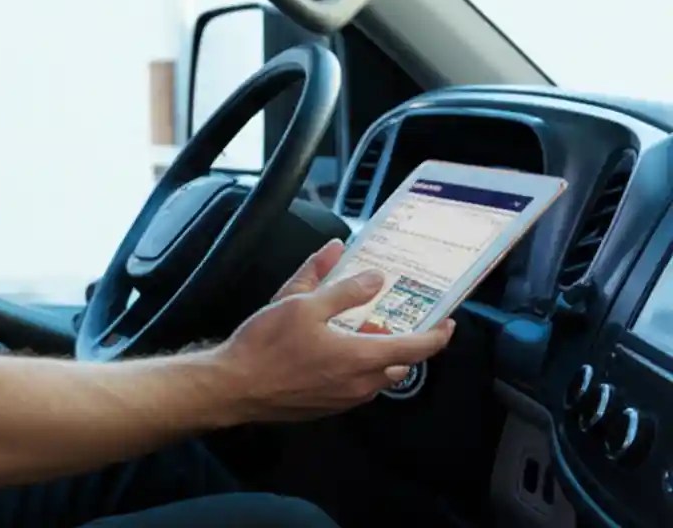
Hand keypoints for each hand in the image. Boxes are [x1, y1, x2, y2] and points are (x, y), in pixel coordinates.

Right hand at [211, 240, 455, 422]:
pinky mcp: (326, 407)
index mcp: (361, 357)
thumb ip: (343, 288)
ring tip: (359, 331)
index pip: (418, 349)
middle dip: (404, 343)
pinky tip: (333, 351)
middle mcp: (360, 384)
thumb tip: (374, 276)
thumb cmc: (267, 344)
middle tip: (392, 319)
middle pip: (400, 365)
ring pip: (377, 377)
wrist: (234, 386)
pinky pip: (355, 387)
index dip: (438, 334)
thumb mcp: (303, 303)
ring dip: (377, 356)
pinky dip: (356, 368)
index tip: (448, 321)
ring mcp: (343, 400)